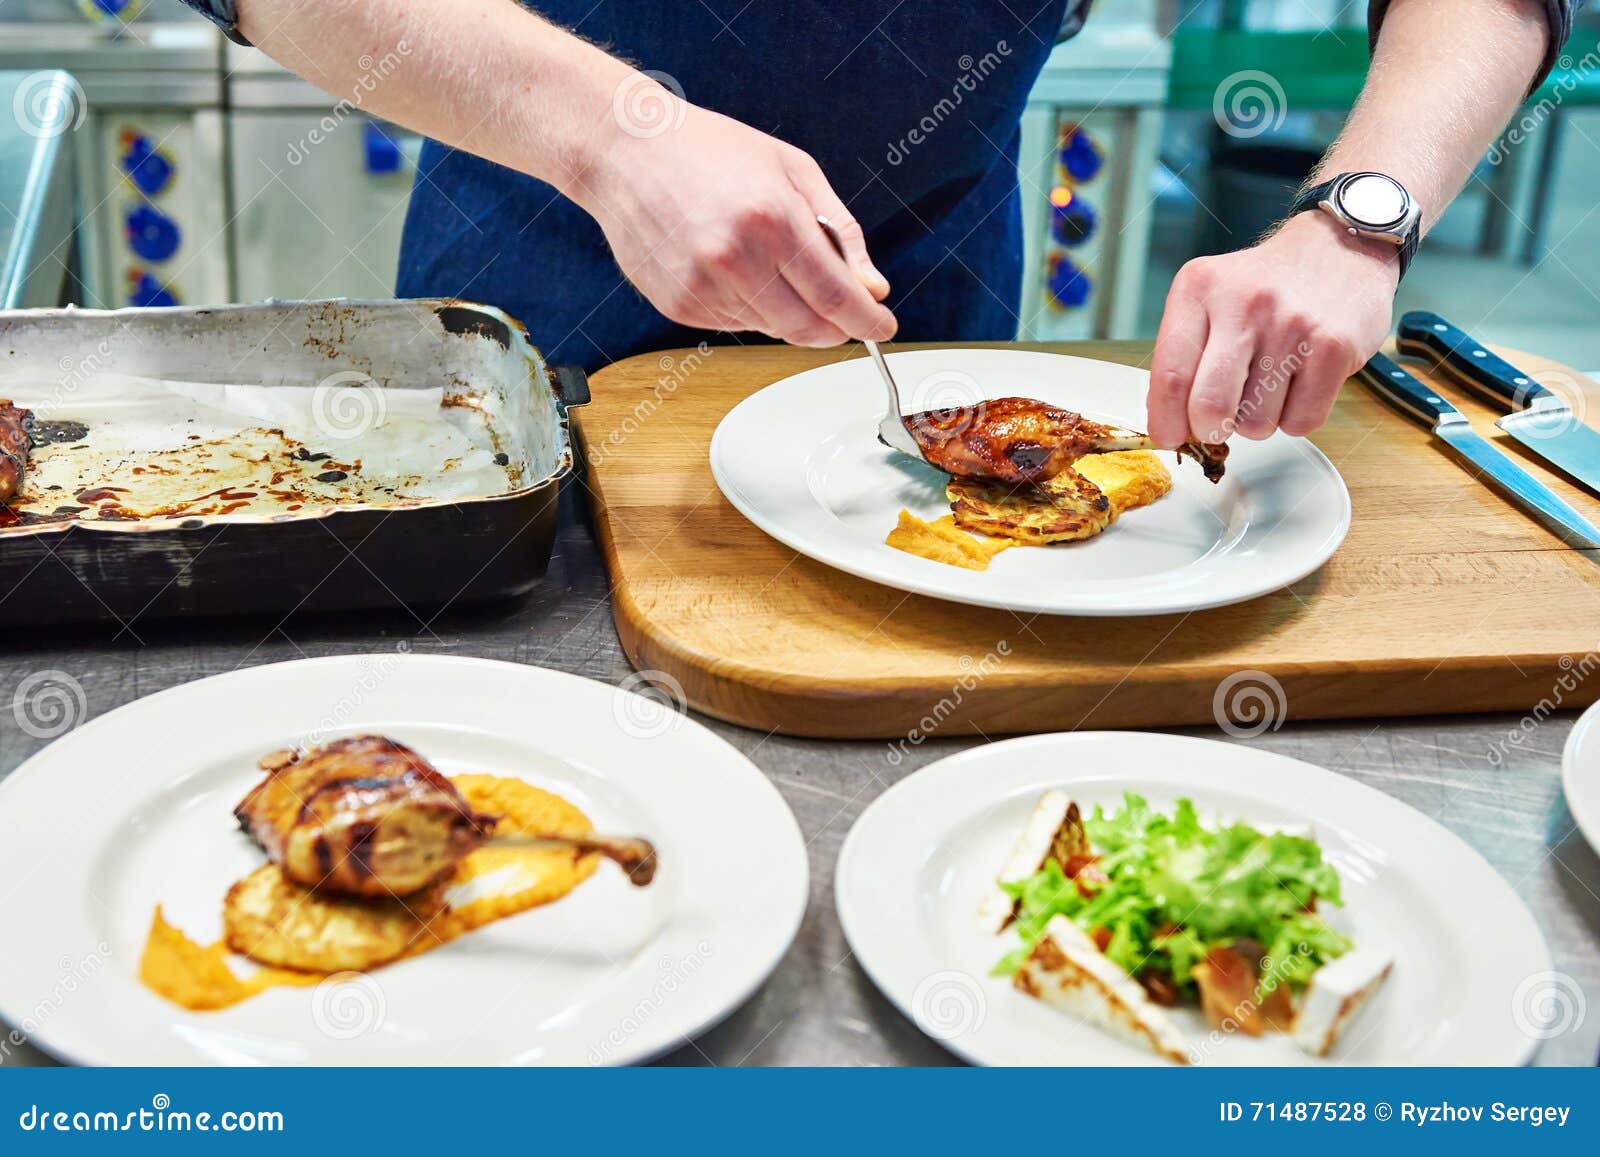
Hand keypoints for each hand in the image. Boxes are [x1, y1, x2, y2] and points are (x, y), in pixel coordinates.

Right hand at [570, 80, 895, 345]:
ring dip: (788, 312)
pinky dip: (749, 306)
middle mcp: (736, 259)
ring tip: (769, 264)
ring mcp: (703, 287)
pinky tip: (732, 268)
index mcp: (773, 219)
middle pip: (807, 328)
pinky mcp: (679, 305)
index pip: (837, 295)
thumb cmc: (712, 151)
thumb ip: (840, 233)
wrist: (626, 151)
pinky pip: (734, 324)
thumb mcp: (794, 171)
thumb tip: (872, 289)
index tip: (883, 327)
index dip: (868, 320)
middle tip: (845, 316)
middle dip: (835, 329)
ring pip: (772, 329)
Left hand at [1145, 211, 1399, 446]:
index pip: (1169, 375)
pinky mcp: (1334, 347)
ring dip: (1258, 421)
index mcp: (1199, 289)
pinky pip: (1301, 422)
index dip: (1165, 421)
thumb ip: (1183, 354)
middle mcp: (1244, 304)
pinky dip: (1295, 418)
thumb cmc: (1265, 286)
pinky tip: (1298, 385)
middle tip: (1218, 422)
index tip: (1169, 437)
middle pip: (1210, 408)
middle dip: (1210, 430)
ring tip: (1268, 385)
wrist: (1340, 248)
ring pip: (1257, 423)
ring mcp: (1291, 325)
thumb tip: (1169, 423)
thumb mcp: (1209, 297)